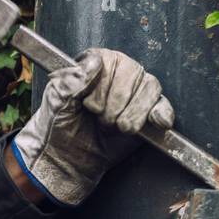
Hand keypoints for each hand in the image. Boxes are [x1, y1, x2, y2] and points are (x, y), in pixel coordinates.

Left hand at [13, 48, 174, 207]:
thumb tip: (96, 61)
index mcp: (94, 63)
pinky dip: (161, 113)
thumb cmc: (58, 126)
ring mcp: (134, 93)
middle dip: (115, 104)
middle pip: (133, 73)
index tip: (89, 106)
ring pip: (150, 88)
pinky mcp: (147, 114)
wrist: (67, 159)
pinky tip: (157, 122)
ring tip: (115, 127)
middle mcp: (118, 72)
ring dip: (132, 113)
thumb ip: (73, 78)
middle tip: (100, 120)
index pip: (111, 60)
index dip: (103, 87)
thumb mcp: (55, 99)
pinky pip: (163, 105)